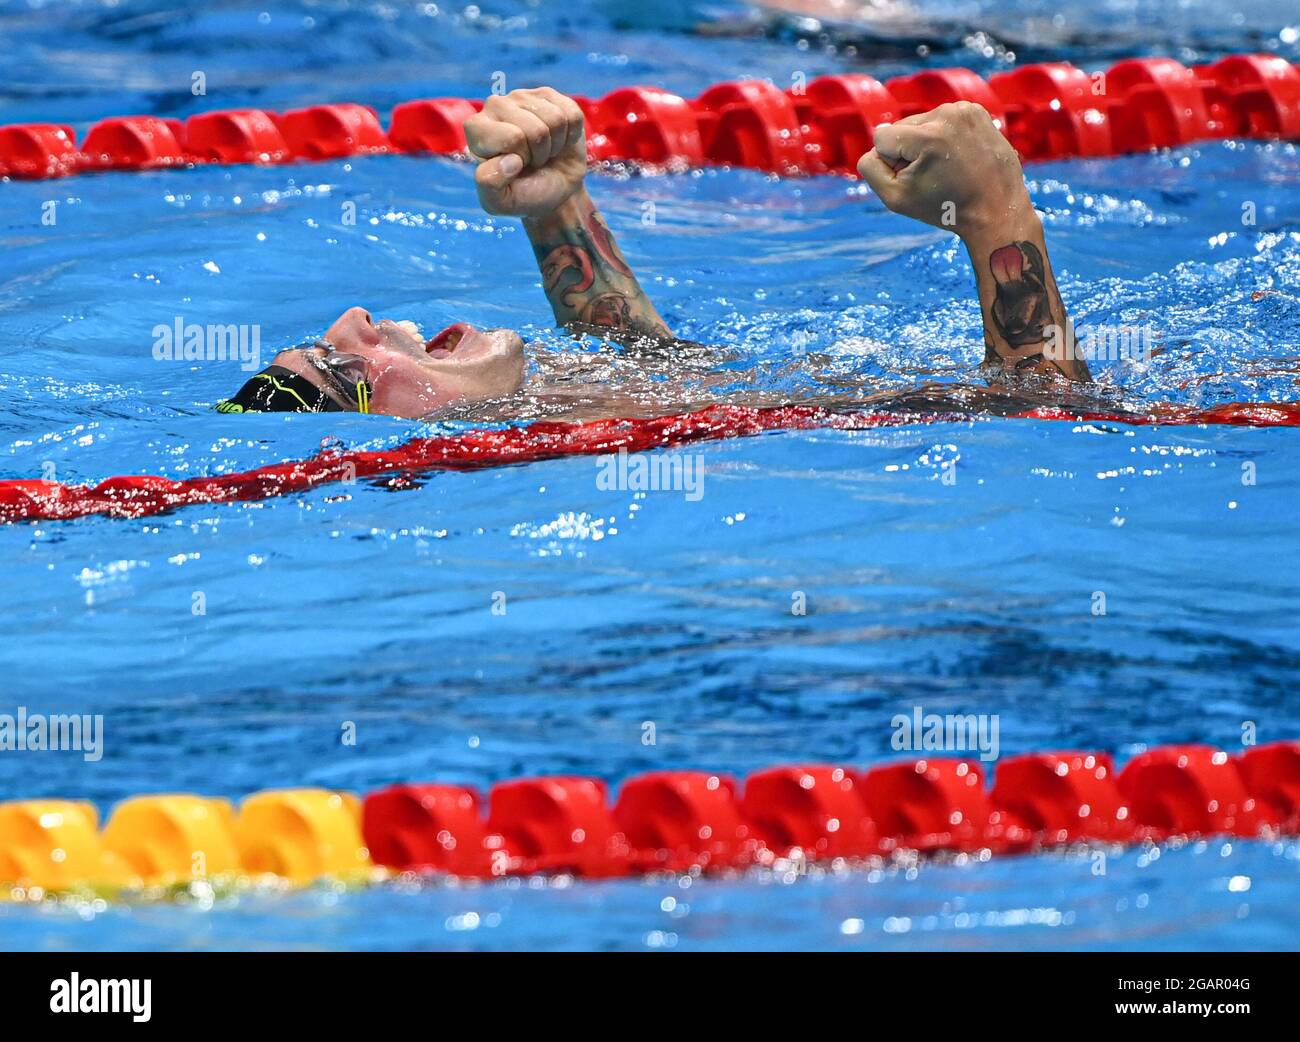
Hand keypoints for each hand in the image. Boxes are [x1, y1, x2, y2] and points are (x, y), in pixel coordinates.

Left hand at [464, 87, 587, 219]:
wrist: (552, 189)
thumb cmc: (523, 193)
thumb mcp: (499, 201)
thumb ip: (489, 185)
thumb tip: (510, 159)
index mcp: (476, 129)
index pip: (512, 138)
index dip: (522, 159)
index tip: (515, 167)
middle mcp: (495, 105)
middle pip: (535, 129)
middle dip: (540, 153)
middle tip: (532, 161)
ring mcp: (522, 96)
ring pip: (555, 119)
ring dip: (555, 144)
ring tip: (543, 151)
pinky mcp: (548, 95)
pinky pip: (571, 114)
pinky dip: (570, 135)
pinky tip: (557, 140)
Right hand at [856, 102, 1031, 239]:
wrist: (996, 209)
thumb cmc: (945, 208)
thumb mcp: (895, 198)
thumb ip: (871, 168)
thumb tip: (875, 148)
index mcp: (927, 136)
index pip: (881, 139)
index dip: (892, 164)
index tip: (915, 179)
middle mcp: (947, 114)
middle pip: (902, 128)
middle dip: (909, 151)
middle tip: (934, 176)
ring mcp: (964, 109)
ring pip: (921, 123)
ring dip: (926, 144)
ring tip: (948, 168)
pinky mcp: (975, 111)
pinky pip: (942, 120)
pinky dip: (944, 138)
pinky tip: (958, 157)